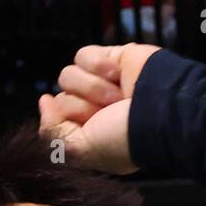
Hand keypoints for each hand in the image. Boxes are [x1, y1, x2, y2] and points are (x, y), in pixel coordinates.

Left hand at [38, 43, 162, 173]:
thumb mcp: (82, 150)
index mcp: (88, 134)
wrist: (161, 110)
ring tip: (116, 96)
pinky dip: (97, 65)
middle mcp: (93, 109)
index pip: (53, 121)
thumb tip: (44, 100)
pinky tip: (117, 74)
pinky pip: (82, 55)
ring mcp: (101, 83)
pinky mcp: (110, 57)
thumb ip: (53, 132)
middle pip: (60, 99)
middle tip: (107, 113)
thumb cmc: (125, 137)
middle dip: (81, 107)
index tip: (83, 123)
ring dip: (92, 87)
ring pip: (67, 76)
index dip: (60, 121)